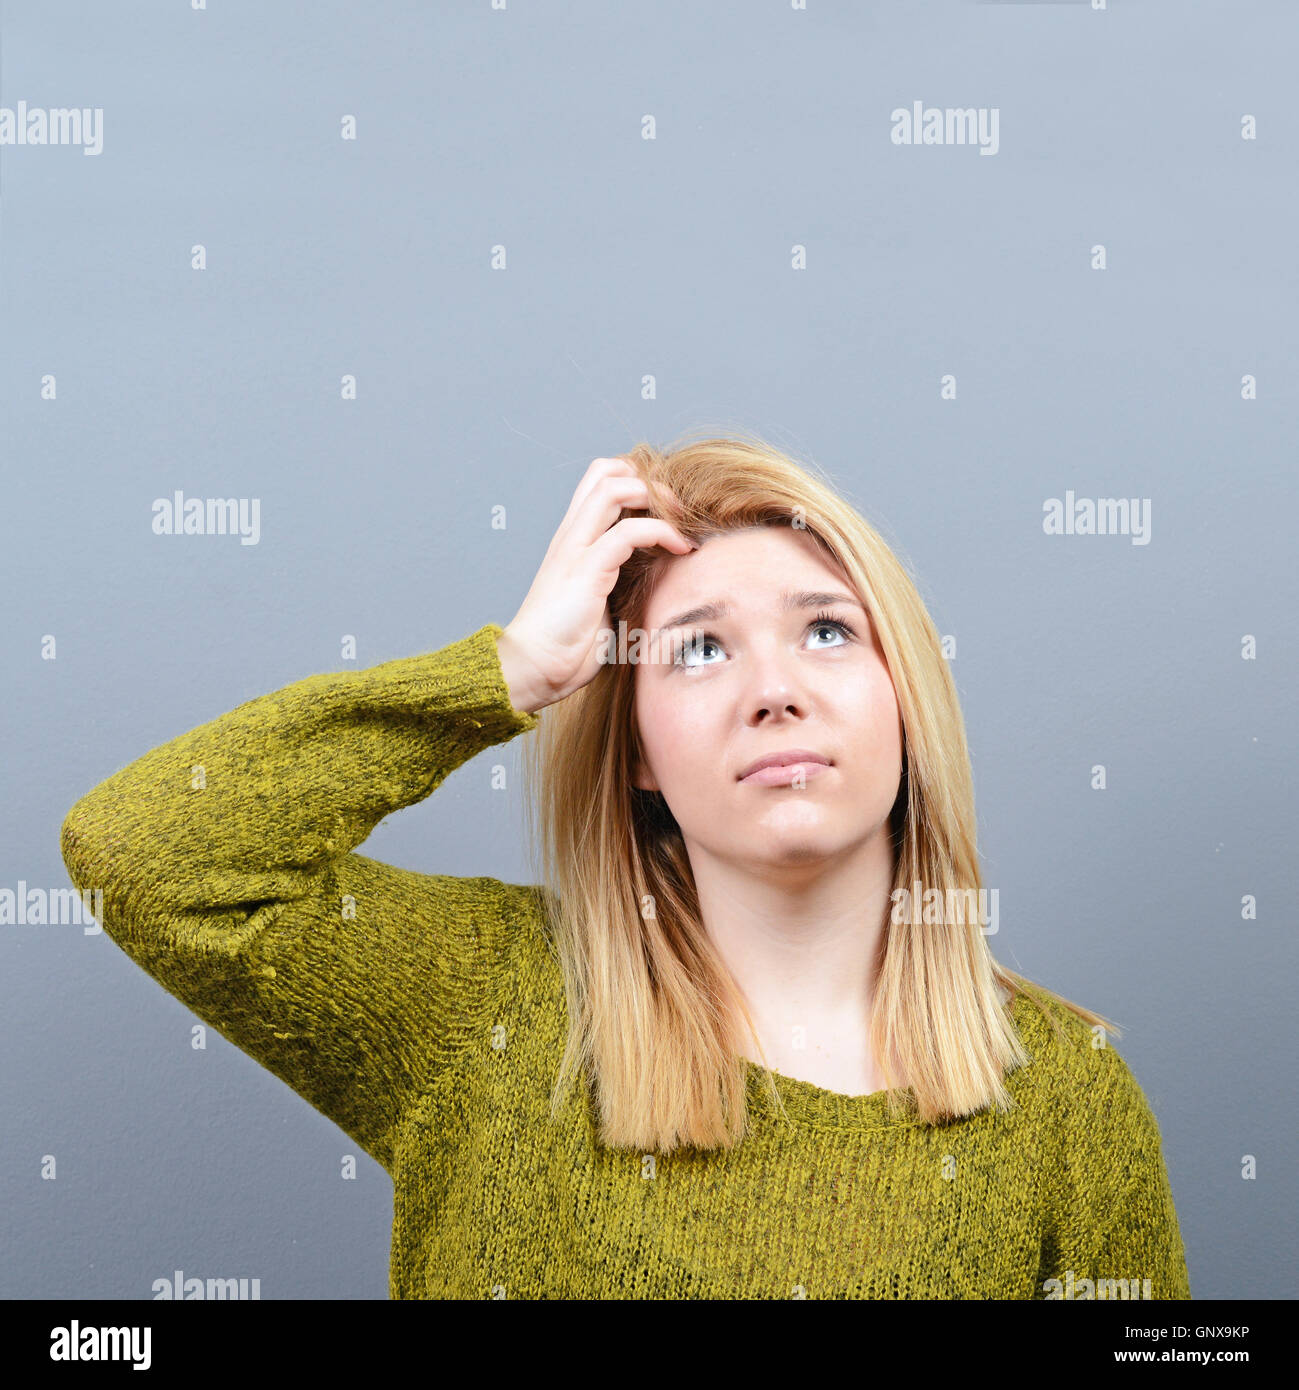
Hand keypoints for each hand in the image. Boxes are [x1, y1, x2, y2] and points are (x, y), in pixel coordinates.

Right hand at [496, 457, 694, 712]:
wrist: (534, 668)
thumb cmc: (566, 646)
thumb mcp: (600, 604)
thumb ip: (619, 583)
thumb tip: (655, 582)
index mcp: (574, 541)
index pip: (601, 483)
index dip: (637, 482)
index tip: (668, 508)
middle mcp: (572, 536)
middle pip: (605, 471)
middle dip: (649, 479)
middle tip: (678, 508)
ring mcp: (576, 549)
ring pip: (613, 487)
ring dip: (657, 497)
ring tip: (682, 522)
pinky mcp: (587, 569)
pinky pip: (630, 531)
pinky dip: (663, 531)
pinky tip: (682, 548)